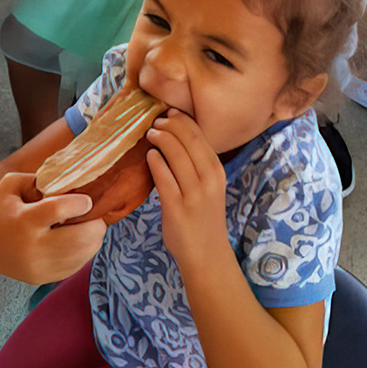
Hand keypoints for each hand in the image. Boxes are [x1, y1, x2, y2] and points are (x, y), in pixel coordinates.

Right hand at [0, 171, 106, 283]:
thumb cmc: (0, 206)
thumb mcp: (12, 184)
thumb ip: (40, 180)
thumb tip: (71, 185)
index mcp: (23, 220)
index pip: (59, 210)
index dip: (79, 203)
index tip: (86, 199)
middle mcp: (31, 249)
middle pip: (79, 239)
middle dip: (95, 224)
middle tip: (93, 214)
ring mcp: (38, 268)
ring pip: (83, 255)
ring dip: (92, 238)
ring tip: (84, 225)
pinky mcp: (43, 279)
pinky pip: (76, 266)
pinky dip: (84, 252)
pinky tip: (76, 239)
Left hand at [146, 110, 228, 271]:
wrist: (206, 255)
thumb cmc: (204, 219)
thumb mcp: (210, 188)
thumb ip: (198, 166)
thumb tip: (176, 139)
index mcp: (217, 172)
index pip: (200, 136)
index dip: (183, 120)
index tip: (170, 112)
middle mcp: (209, 180)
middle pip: (188, 140)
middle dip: (171, 124)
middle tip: (156, 121)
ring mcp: (194, 194)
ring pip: (176, 154)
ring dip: (161, 138)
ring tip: (151, 134)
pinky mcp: (177, 208)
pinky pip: (164, 177)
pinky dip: (155, 162)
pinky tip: (149, 156)